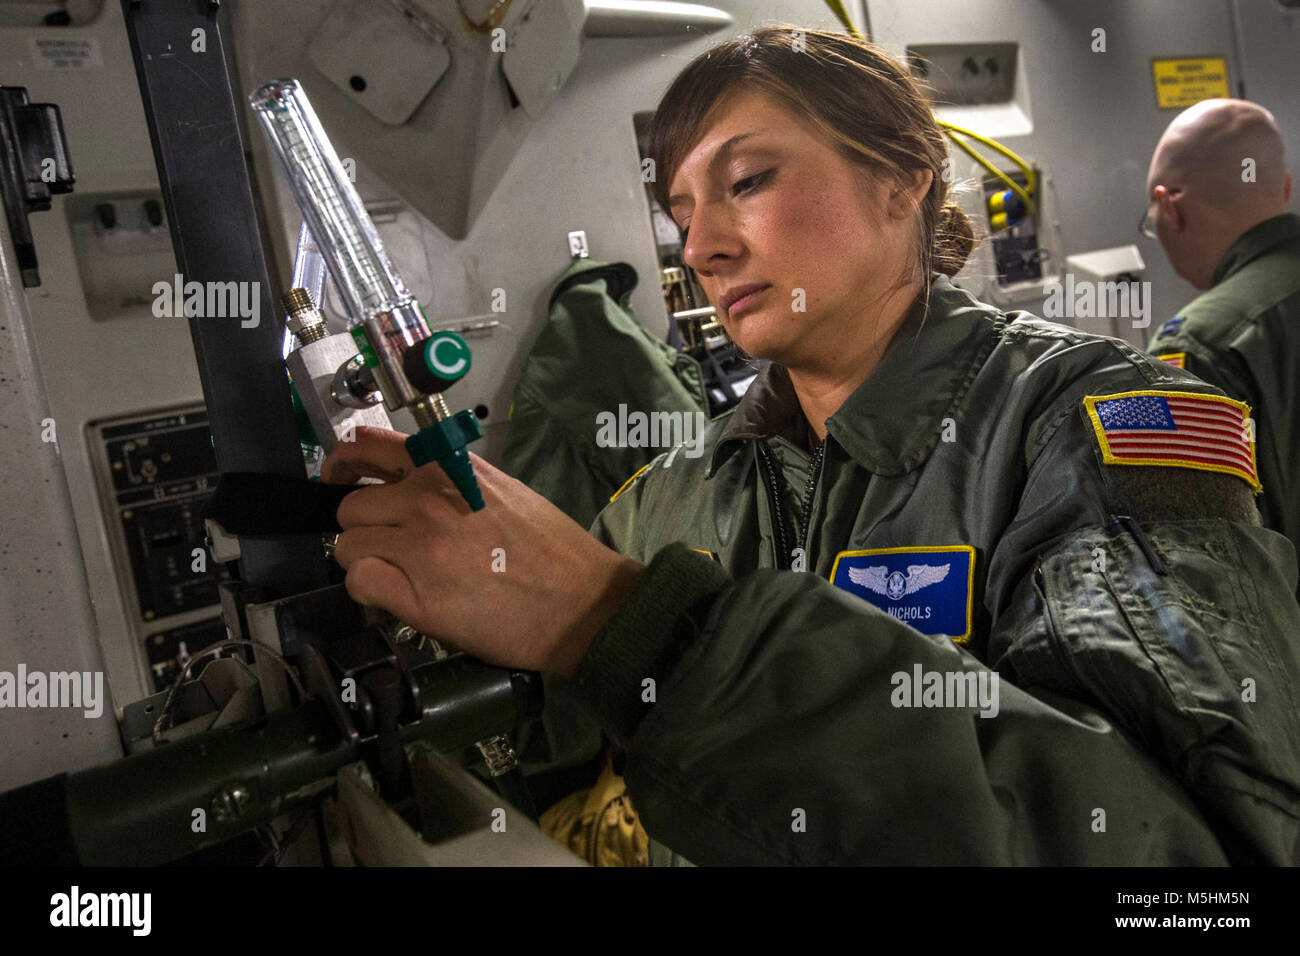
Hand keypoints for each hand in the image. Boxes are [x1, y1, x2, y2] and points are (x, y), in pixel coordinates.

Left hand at [321, 428, 643, 676]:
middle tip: (391, 548)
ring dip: (367, 562)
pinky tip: (402, 598)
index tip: (341, 479)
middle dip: (363, 528)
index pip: (367, 446)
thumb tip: (408, 490)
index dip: (342, 464)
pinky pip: (359, 584)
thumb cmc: (552, 550)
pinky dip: (371, 592)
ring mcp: (418, 547)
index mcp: (448, 469)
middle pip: (348, 507)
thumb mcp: (502, 489)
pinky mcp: (416, 595)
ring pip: (347, 547)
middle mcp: (426, 500)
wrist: (581, 603)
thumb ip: (451, 482)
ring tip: (404, 576)